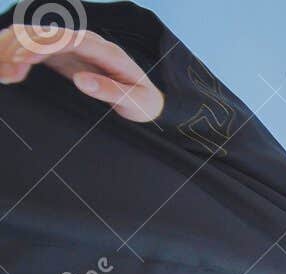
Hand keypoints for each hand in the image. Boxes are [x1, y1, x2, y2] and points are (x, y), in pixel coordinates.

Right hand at [0, 24, 163, 121]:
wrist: (146, 98)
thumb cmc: (143, 100)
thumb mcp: (136, 102)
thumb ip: (110, 91)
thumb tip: (82, 81)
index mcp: (107, 52)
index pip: (71, 40)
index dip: (44, 45)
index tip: (23, 58)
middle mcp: (88, 43)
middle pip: (49, 34)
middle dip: (23, 47)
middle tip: (6, 69)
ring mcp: (74, 47)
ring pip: (38, 37)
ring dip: (16, 48)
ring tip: (3, 70)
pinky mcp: (64, 55)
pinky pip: (36, 47)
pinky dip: (19, 53)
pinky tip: (6, 66)